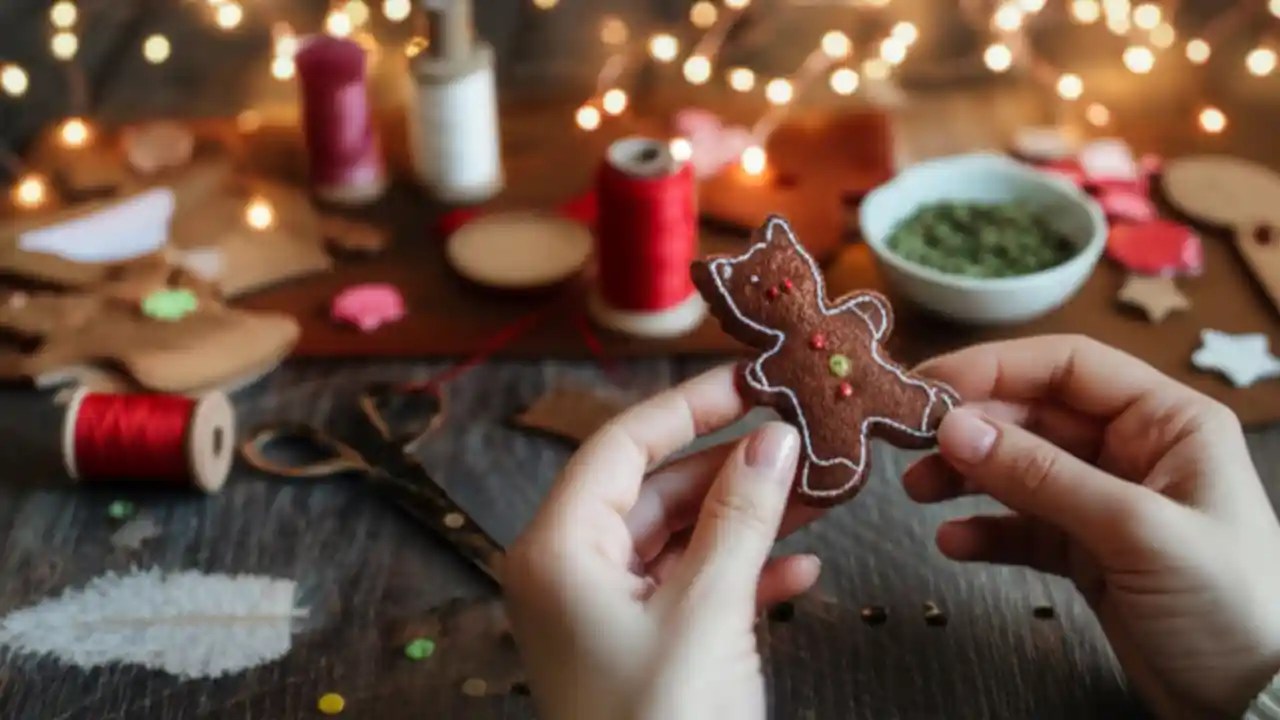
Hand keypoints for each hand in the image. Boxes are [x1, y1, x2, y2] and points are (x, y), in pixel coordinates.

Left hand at [504, 366, 823, 719]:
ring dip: (749, 520)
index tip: (752, 376)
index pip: (621, 444)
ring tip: (821, 494)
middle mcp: (571, 571)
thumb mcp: (707, 613)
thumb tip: (774, 437)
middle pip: (656, 490)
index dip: (689, 404)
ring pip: (682, 540)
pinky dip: (743, 577)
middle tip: (804, 439)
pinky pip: (691, 590)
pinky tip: (799, 572)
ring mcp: (604, 613)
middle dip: (734, 467)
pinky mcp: (639, 649)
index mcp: (559, 549)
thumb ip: (740, 517)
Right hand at [907, 335, 1279, 718]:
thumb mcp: (1135, 530)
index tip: (932, 385)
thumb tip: (955, 428)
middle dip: (972, 427)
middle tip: (911, 442)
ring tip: (917, 489)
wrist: (1253, 703)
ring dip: (966, 475)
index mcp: (1167, 421)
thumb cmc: (1228, 604)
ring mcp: (1107, 501)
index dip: (997, 368)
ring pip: (1019, 469)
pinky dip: (986, 530)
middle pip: (1034, 415)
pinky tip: (954, 541)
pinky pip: (1022, 526)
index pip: (1069, 367)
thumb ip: (1042, 476)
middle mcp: (1134, 450)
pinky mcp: (1087, 551)